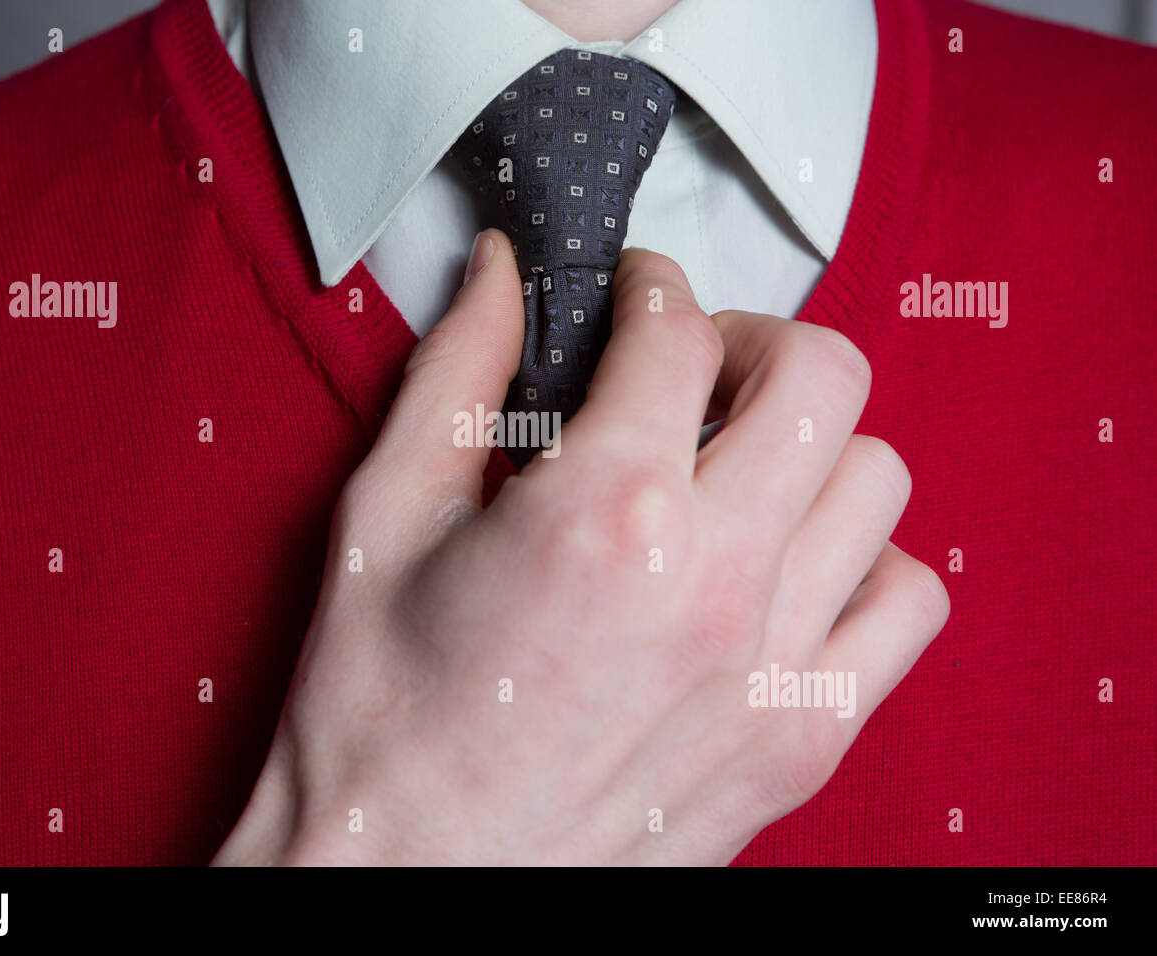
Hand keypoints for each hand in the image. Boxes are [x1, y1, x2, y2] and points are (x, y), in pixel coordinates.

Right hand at [213, 229, 949, 864]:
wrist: (405, 885)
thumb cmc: (379, 722)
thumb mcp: (387, 521)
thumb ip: (456, 378)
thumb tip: (501, 281)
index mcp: (604, 511)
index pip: (679, 333)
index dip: (652, 286)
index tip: (635, 295)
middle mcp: (713, 579)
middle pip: (820, 376)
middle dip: (755, 340)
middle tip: (697, 367)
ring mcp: (773, 664)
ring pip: (876, 477)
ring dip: (811, 444)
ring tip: (740, 465)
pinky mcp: (800, 737)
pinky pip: (906, 604)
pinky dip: (865, 559)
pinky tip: (787, 565)